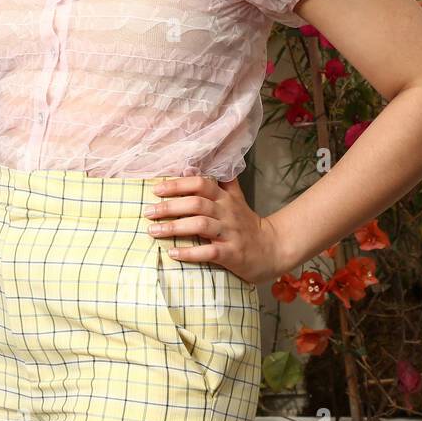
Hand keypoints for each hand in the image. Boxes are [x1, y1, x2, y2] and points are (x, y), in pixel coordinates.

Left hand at [142, 176, 288, 285]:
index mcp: (225, 199)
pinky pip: (209, 251)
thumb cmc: (247, 224)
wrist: (274, 249)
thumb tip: (197, 166)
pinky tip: (173, 253)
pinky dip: (190, 252)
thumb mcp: (236, 200)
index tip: (156, 189)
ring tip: (153, 231)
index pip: (201, 184)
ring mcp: (230, 233)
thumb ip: (221, 183)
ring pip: (201, 225)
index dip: (178, 185)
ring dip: (174, 228)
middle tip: (148, 212)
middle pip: (197, 204)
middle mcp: (227, 213)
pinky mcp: (233, 254)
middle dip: (170, 207)